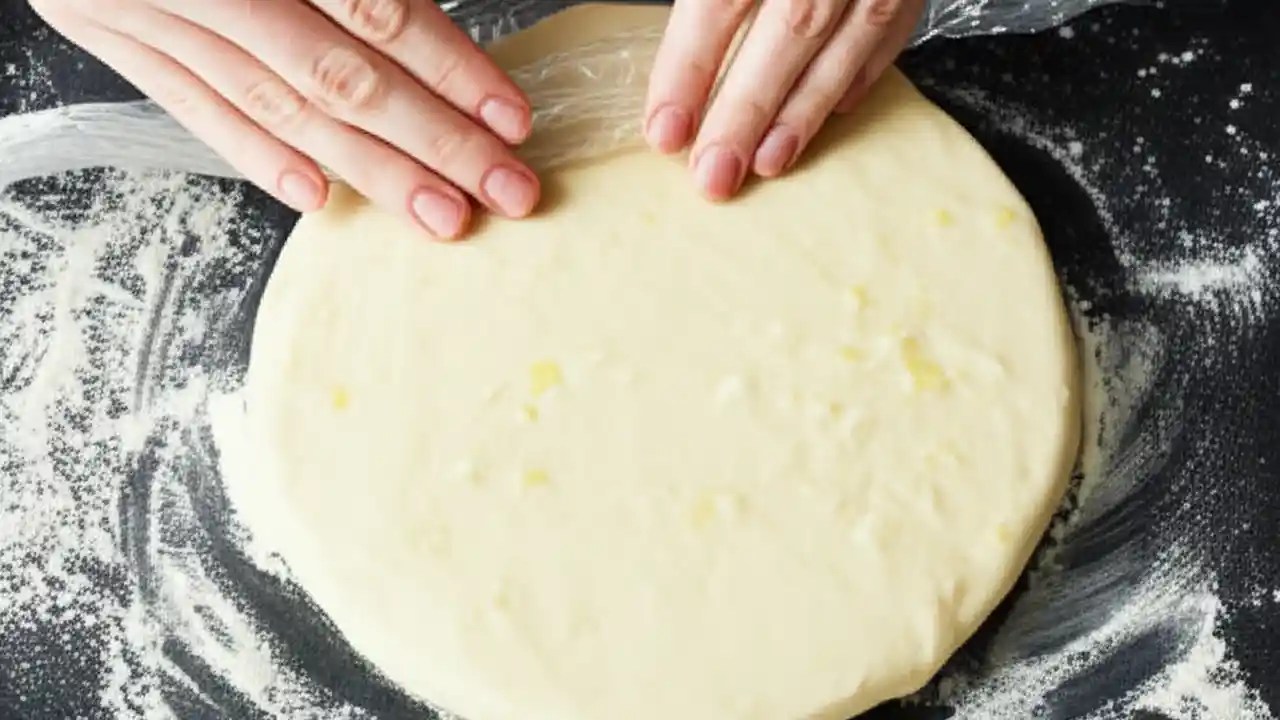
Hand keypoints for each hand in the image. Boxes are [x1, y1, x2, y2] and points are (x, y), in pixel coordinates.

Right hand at [31, 0, 541, 239]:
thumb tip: (427, 26)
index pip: (376, 8)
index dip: (450, 66)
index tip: (509, 119)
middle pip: (341, 74)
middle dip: (433, 141)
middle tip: (504, 192)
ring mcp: (148, 6)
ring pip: (277, 103)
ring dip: (366, 168)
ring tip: (436, 214)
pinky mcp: (109, 30)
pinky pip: (190, 105)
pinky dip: (255, 153)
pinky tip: (320, 197)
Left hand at [645, 0, 924, 199]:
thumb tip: (673, 45)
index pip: (719, 2)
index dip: (690, 70)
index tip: (664, 129)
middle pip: (785, 33)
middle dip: (745, 112)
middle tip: (711, 177)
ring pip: (843, 41)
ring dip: (802, 112)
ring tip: (765, 164)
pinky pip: (889, 32)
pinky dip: (856, 79)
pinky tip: (823, 116)